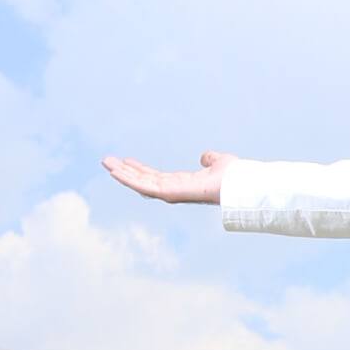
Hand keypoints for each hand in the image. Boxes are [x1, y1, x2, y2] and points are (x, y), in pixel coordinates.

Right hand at [101, 150, 237, 204]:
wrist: (242, 184)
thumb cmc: (236, 177)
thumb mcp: (219, 162)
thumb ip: (211, 160)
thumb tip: (205, 157)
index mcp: (186, 183)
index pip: (158, 177)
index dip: (143, 170)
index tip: (128, 161)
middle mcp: (177, 190)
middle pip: (146, 181)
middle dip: (127, 172)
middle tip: (108, 161)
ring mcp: (174, 193)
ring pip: (142, 184)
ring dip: (123, 174)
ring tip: (106, 163)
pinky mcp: (172, 193)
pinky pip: (147, 187)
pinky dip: (130, 180)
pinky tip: (115, 172)